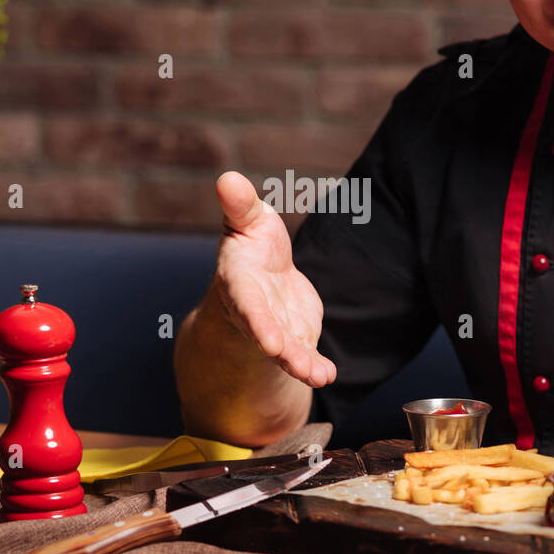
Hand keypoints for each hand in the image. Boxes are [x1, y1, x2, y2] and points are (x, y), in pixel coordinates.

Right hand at [211, 171, 335, 387]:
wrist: (262, 275)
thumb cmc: (252, 245)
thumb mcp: (247, 220)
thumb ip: (240, 205)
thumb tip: (227, 178)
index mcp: (240, 283)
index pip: (247, 303)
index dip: (257, 321)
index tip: (267, 339)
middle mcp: (256, 313)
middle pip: (266, 333)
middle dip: (278, 348)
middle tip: (290, 360)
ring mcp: (275, 330)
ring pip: (286, 351)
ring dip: (300, 364)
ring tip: (318, 375)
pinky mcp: (295, 338)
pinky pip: (305, 357)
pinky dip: (315, 367)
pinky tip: (327, 375)